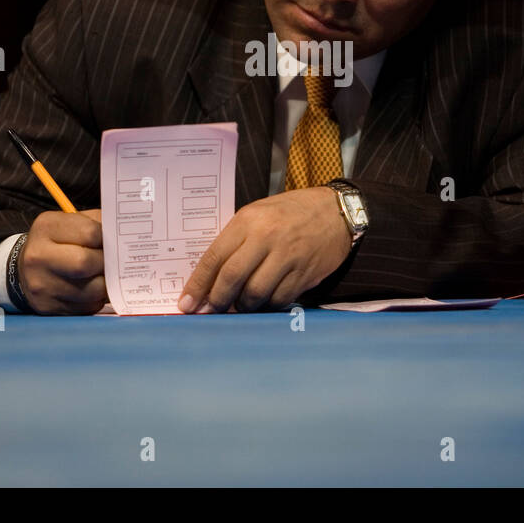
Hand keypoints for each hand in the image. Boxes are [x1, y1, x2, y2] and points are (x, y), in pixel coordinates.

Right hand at [18, 209, 106, 314]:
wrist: (24, 270)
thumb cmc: (57, 243)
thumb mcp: (71, 223)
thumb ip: (98, 224)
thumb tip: (130, 233)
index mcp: (47, 227)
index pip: (90, 232)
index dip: (108, 239)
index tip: (114, 242)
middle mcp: (39, 256)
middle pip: (85, 263)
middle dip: (107, 264)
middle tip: (115, 263)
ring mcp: (41, 285)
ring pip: (90, 291)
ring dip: (106, 286)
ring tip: (108, 277)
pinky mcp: (48, 307)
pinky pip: (85, 308)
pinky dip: (96, 300)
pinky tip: (94, 291)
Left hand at [178, 187, 350, 313]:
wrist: (336, 211)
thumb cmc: (291, 212)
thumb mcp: (258, 214)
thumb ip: (236, 241)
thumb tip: (211, 278)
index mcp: (249, 220)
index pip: (215, 257)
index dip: (198, 284)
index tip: (187, 303)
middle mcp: (267, 237)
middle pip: (232, 278)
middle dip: (217, 300)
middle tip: (210, 311)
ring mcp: (288, 257)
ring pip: (255, 294)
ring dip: (242, 306)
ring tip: (239, 306)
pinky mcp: (305, 273)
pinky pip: (279, 299)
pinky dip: (266, 306)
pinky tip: (263, 303)